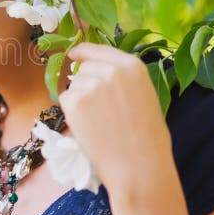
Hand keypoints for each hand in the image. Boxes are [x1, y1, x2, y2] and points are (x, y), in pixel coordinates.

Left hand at [58, 42, 172, 191]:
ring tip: (98, 121)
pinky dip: (71, 112)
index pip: (98, 49)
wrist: (139, 165)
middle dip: (85, 83)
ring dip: (79, 99)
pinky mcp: (74, 102)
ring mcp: (90, 85)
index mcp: (132, 66)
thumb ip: (122, 79)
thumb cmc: (148, 137)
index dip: (83, 53)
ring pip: (74, 85)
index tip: (74, 55)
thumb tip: (96, 71)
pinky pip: (65, 100)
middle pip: (84, 68)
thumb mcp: (144, 95)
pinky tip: (89, 126)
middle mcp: (110, 70)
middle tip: (100, 109)